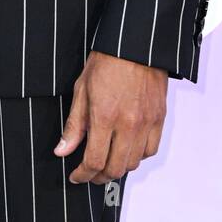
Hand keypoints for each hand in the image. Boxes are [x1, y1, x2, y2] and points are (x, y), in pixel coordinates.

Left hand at [54, 50, 166, 183]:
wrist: (135, 45)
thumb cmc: (107, 61)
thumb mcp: (81, 90)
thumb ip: (74, 125)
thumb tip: (62, 149)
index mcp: (105, 116)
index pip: (94, 160)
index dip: (83, 174)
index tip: (76, 175)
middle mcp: (128, 124)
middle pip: (115, 168)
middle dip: (99, 177)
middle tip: (90, 174)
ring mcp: (146, 123)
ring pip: (134, 163)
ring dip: (118, 168)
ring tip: (106, 163)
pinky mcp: (159, 118)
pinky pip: (151, 150)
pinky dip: (138, 156)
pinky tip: (127, 150)